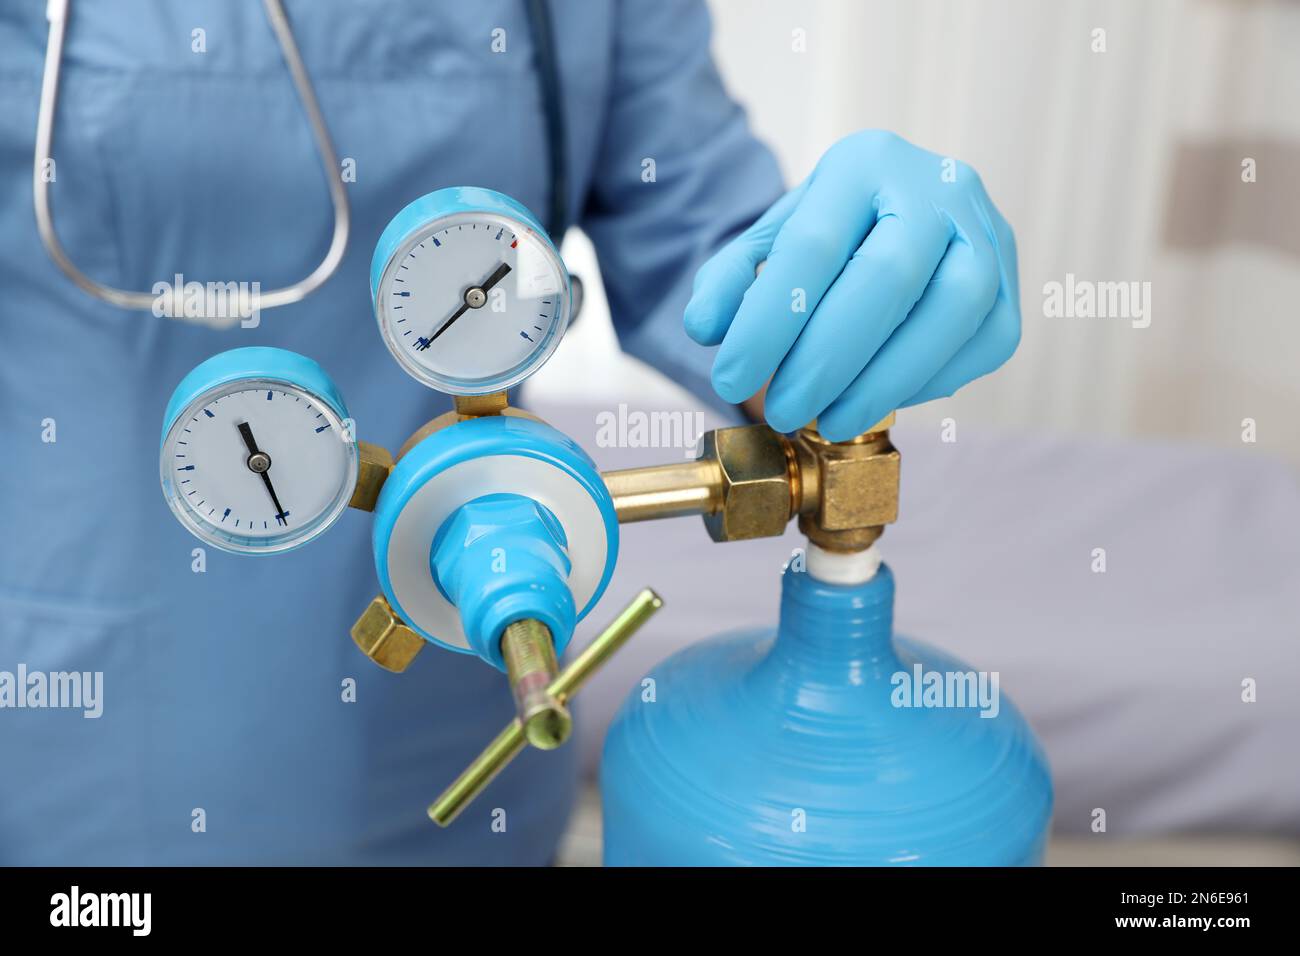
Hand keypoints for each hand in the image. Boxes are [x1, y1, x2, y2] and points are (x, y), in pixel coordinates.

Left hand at [684, 130, 1019, 440]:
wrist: (900, 221)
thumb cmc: (830, 238)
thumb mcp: (770, 243)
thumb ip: (732, 279)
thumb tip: (706, 325)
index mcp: (866, 162)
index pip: (813, 245)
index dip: (767, 322)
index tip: (729, 377)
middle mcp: (940, 185)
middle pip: (887, 278)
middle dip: (826, 360)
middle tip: (784, 410)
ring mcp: (989, 234)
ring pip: (950, 313)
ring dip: (881, 382)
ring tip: (828, 421)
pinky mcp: (1013, 288)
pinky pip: (980, 345)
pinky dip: (926, 383)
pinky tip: (878, 397)